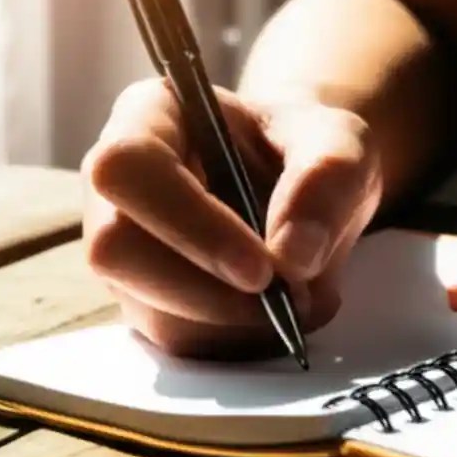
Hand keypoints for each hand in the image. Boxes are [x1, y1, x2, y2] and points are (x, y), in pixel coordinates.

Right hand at [81, 79, 381, 359]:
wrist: (306, 188)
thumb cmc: (308, 148)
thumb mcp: (341, 141)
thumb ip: (327, 177)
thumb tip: (294, 255)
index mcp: (148, 116)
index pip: (128, 167)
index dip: (186, 222)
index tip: (260, 267)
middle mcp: (118, 186)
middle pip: (115, 249)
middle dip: (205, 290)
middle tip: (286, 297)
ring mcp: (126, 250)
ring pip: (148, 309)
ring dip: (231, 323)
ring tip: (301, 300)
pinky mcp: (147, 300)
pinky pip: (176, 340)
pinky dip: (237, 341)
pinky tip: (280, 316)